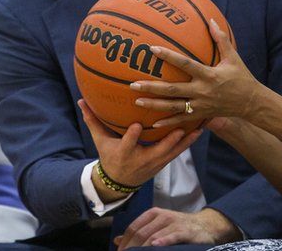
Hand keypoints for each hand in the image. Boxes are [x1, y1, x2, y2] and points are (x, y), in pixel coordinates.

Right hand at [78, 100, 200, 193]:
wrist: (120, 181)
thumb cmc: (110, 156)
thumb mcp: (100, 141)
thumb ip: (93, 120)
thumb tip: (81, 100)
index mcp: (124, 153)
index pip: (127, 145)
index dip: (132, 136)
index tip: (136, 125)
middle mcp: (142, 160)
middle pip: (157, 151)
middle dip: (169, 141)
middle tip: (180, 128)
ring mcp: (155, 163)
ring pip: (173, 152)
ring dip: (186, 141)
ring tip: (199, 127)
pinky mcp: (164, 162)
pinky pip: (178, 152)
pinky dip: (189, 142)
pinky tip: (200, 130)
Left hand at [114, 207, 237, 248]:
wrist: (205, 225)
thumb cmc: (178, 227)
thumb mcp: (158, 226)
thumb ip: (139, 232)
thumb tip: (117, 240)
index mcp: (153, 214)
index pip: (134, 228)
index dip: (125, 242)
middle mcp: (162, 216)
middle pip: (141, 233)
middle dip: (131, 247)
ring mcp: (174, 223)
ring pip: (154, 235)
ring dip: (143, 248)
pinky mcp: (185, 231)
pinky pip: (173, 236)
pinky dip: (164, 241)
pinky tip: (156, 246)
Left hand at [133, 20, 265, 125]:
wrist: (251, 103)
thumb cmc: (242, 77)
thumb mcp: (233, 57)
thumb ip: (221, 39)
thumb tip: (211, 20)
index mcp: (208, 75)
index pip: (185, 64)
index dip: (168, 56)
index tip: (152, 49)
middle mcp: (202, 91)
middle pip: (173, 90)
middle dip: (152, 87)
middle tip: (134, 84)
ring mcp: (200, 105)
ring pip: (173, 107)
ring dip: (154, 105)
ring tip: (137, 101)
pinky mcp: (201, 115)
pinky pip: (182, 120)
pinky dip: (167, 123)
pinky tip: (153, 123)